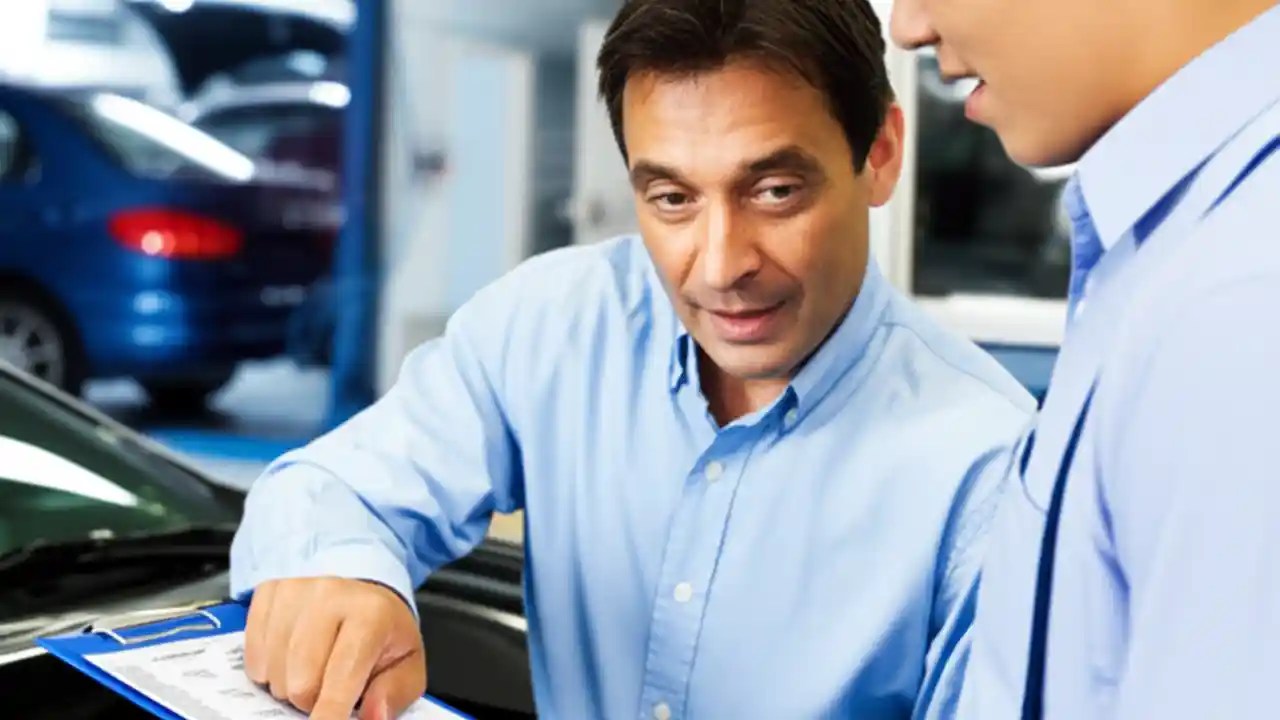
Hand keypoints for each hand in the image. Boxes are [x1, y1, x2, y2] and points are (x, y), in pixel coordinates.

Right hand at [243, 577, 426, 719]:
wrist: (366, 595)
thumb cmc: (383, 635)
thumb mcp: (406, 666)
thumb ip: (394, 694)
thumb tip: (373, 716)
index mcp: (372, 614)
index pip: (342, 676)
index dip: (329, 714)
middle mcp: (332, 593)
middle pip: (300, 681)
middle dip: (312, 700)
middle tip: (329, 689)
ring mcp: (296, 590)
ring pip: (273, 670)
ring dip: (289, 685)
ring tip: (312, 671)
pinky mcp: (270, 591)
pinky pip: (252, 651)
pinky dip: (267, 667)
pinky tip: (288, 659)